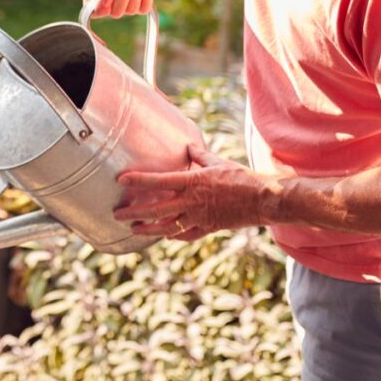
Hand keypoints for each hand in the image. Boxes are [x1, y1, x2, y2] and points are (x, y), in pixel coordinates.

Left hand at [113, 144, 269, 239]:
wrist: (263, 200)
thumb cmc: (241, 178)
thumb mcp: (218, 162)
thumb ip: (200, 155)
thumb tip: (188, 145)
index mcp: (192, 182)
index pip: (159, 181)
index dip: (139, 180)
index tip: (121, 179)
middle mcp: (192, 202)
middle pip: (157, 209)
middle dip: (135, 212)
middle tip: (118, 214)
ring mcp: (199, 217)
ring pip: (167, 227)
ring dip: (148, 229)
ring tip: (134, 229)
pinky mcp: (208, 228)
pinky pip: (186, 235)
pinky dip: (173, 236)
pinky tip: (164, 235)